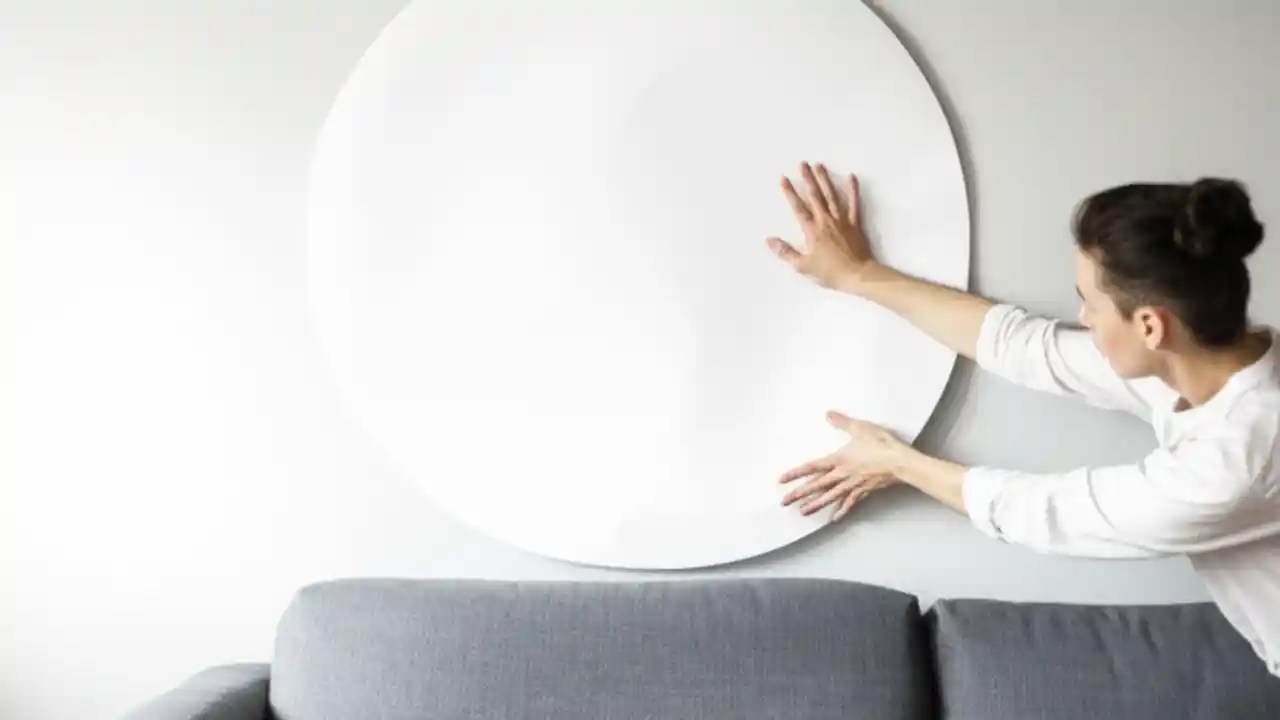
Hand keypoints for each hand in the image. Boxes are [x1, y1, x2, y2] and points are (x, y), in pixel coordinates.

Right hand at [767, 162, 877, 292]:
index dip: (790, 193)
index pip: (798, 208)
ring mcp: (842, 220)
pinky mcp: (855, 223)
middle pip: (814, 196)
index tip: (784, 178)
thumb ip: (785, 252)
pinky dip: (853, 190)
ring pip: (831, 196)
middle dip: (807, 179)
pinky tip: (851, 177)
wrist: (857, 275)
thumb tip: (769, 240)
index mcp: (812, 230)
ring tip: (819, 165)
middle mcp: (825, 220)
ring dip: (825, 180)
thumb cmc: (829, 272)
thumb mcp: (803, 266)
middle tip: (802, 163)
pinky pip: (854, 203)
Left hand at [779, 410, 909, 521]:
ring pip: (829, 498)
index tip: (782, 480)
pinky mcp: (863, 491)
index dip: (795, 473)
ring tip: (802, 513)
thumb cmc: (881, 444)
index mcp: (839, 459)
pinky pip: (849, 503)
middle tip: (785, 502)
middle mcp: (842, 474)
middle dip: (800, 494)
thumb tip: (827, 414)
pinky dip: (841, 511)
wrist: (901, 462)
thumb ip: (842, 422)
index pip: (812, 467)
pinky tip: (833, 519)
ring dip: (815, 505)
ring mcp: (852, 485)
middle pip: (817, 486)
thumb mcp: (860, 428)